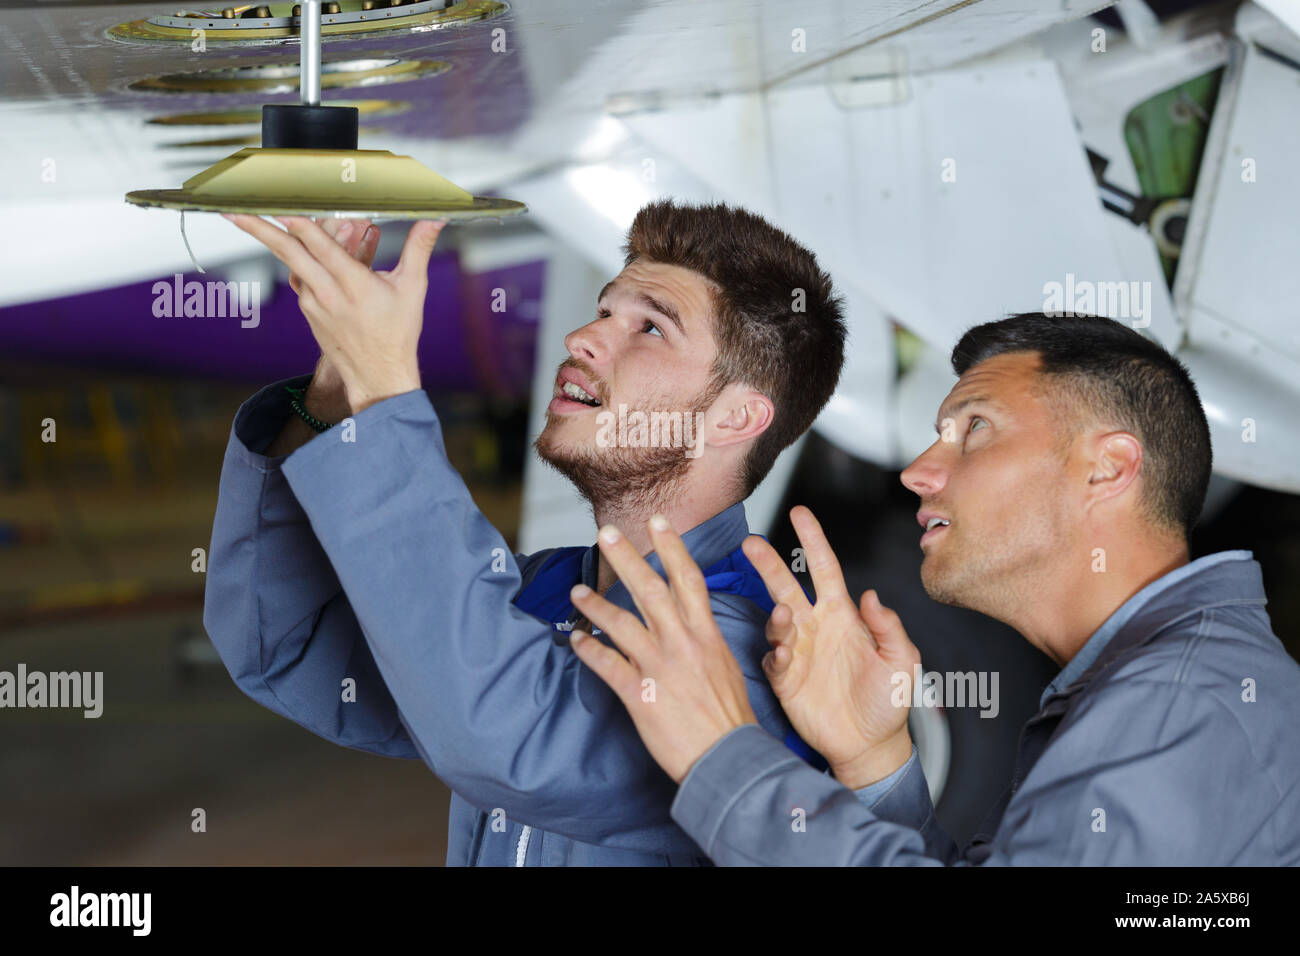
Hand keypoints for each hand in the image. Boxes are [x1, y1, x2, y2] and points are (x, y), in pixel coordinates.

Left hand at [224, 213, 446, 413]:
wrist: (378, 375)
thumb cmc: (397, 333)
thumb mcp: (412, 288)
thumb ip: (419, 248)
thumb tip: (434, 220)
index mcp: (354, 285)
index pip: (320, 246)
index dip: (299, 223)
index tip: (279, 205)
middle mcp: (327, 293)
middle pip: (288, 252)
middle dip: (258, 228)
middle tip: (233, 210)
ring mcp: (313, 303)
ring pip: (293, 262)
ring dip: (288, 238)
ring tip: (290, 216)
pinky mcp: (308, 311)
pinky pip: (300, 277)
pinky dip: (304, 259)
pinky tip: (315, 248)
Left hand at [568, 517, 757, 783]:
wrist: (728, 758)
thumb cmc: (730, 718)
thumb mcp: (726, 667)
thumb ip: (704, 641)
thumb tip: (689, 625)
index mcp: (706, 634)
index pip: (687, 579)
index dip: (672, 547)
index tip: (658, 522)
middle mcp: (682, 643)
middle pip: (650, 589)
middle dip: (626, 558)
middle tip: (605, 534)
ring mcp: (659, 667)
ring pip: (621, 623)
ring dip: (596, 605)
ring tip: (576, 593)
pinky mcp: (639, 694)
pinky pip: (608, 665)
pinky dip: (589, 650)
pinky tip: (576, 641)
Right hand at [742, 506, 918, 788]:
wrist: (870, 745)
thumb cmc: (888, 700)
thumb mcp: (902, 661)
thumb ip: (890, 627)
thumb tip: (871, 596)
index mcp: (842, 614)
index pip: (824, 568)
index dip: (812, 540)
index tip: (799, 513)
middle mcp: (815, 626)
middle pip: (786, 585)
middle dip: (768, 562)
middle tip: (751, 542)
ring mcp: (797, 650)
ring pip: (775, 617)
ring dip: (775, 612)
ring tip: (784, 616)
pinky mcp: (785, 677)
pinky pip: (773, 657)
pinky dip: (774, 650)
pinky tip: (782, 652)